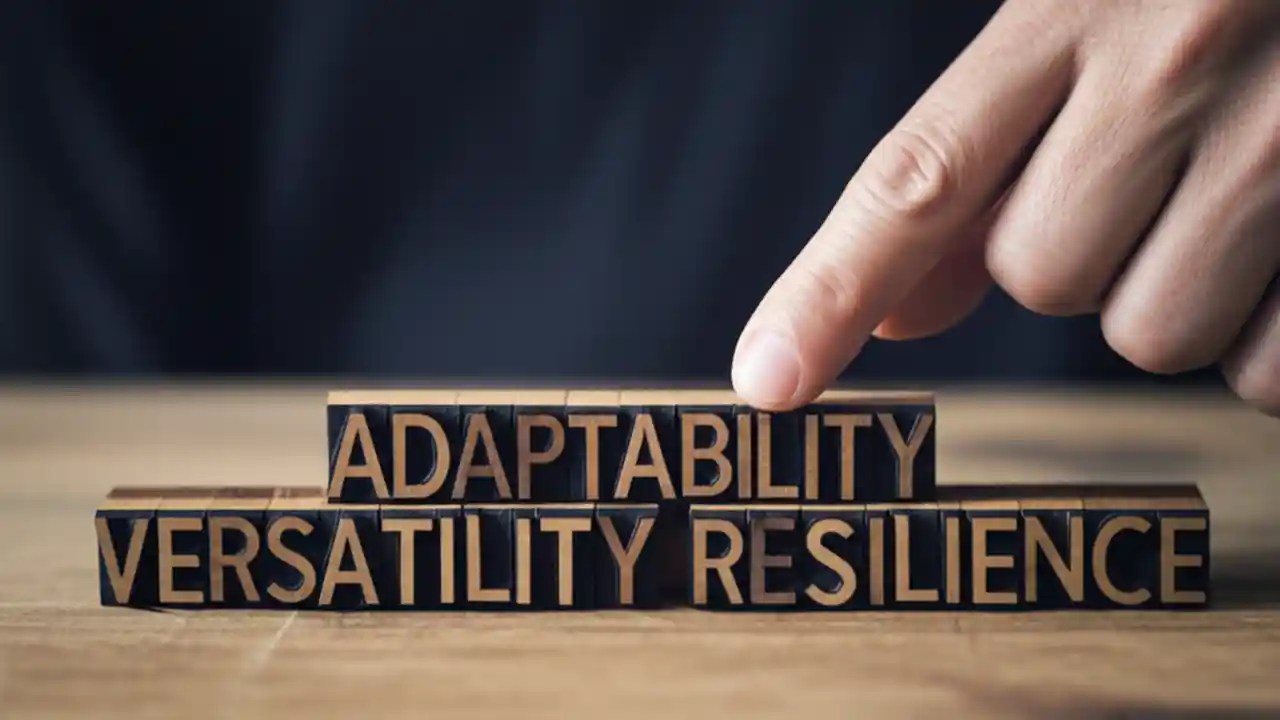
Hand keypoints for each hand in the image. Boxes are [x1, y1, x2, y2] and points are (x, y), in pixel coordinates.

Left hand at [732, 0, 1279, 414]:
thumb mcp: (1085, 18)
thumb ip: (982, 155)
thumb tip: (897, 314)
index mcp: (1074, 3)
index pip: (919, 175)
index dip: (829, 290)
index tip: (765, 381)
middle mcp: (1173, 63)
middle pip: (1043, 278)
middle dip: (1080, 250)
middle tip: (1154, 166)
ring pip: (1155, 333)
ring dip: (1180, 292)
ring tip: (1241, 190)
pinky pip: (1271, 369)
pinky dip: (1272, 335)